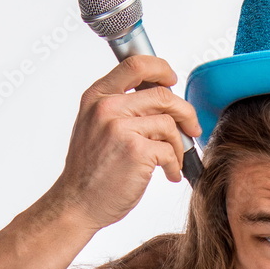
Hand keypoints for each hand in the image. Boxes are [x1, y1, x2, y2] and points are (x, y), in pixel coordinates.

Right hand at [42, 54, 201, 232]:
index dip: (161, 69)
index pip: (135, 65)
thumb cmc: (90, 172)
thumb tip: (159, 100)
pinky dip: (176, 165)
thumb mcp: (95, 128)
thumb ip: (120, 109)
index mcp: (97, 97)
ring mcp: (121, 128)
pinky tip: (169, 174)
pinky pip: (170, 150)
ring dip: (180, 145)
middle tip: (192, 128)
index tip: (172, 80)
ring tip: (174, 161)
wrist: (77, 203)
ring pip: (169, 124)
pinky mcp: (136, 151)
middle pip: (162, 95)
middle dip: (185, 112)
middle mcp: (107, 108)